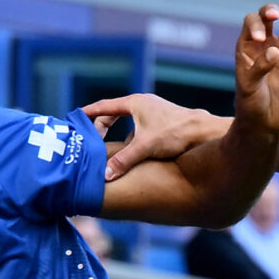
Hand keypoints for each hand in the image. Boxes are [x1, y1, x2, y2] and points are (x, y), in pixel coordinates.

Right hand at [82, 91, 224, 181]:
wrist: (204, 132)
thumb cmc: (176, 133)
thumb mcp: (145, 147)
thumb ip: (123, 161)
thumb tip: (104, 175)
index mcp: (134, 103)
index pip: (103, 106)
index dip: (87, 114)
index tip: (75, 120)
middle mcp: (142, 104)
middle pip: (113, 115)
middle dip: (101, 128)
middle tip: (91, 143)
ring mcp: (152, 113)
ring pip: (127, 124)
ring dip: (118, 137)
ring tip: (111, 152)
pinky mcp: (160, 123)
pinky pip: (138, 130)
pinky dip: (132, 141)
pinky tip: (134, 156)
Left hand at [232, 3, 278, 134]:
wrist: (264, 123)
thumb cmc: (250, 103)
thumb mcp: (249, 86)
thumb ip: (259, 67)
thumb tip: (275, 51)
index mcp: (248, 46)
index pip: (251, 22)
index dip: (256, 25)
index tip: (260, 39)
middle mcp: (266, 45)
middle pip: (268, 18)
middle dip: (270, 11)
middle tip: (274, 15)